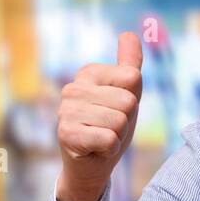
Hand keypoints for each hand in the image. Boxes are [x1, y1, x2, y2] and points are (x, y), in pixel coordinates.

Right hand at [55, 31, 142, 200]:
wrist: (90, 166)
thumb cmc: (109, 127)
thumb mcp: (126, 94)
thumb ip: (129, 65)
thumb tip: (129, 34)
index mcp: (88, 73)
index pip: (133, 79)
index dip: (133, 102)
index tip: (116, 111)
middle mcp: (73, 88)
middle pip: (128, 101)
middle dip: (125, 122)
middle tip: (109, 129)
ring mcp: (66, 111)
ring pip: (119, 121)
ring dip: (117, 137)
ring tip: (102, 139)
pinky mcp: (66, 135)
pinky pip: (109, 139)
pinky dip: (109, 150)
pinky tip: (95, 150)